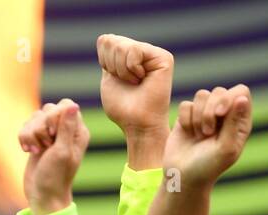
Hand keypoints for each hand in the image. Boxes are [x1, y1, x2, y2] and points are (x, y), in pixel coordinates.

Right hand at [18, 100, 88, 214]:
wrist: (42, 195)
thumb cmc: (55, 177)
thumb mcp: (62, 152)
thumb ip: (67, 128)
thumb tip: (73, 104)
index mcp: (77, 131)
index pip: (65, 105)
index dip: (54, 117)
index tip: (53, 136)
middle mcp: (65, 130)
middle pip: (48, 109)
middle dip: (40, 127)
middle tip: (45, 146)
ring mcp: (50, 134)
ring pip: (35, 117)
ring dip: (30, 134)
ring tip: (36, 151)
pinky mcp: (37, 139)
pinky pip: (26, 126)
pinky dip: (24, 138)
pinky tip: (28, 151)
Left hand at [97, 34, 172, 159]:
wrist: (137, 124)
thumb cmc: (123, 108)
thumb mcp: (108, 78)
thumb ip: (107, 57)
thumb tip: (105, 38)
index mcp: (130, 55)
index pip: (105, 41)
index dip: (104, 62)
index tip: (116, 79)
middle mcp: (143, 51)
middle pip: (112, 41)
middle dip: (112, 66)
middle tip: (126, 82)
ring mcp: (154, 53)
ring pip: (121, 45)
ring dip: (121, 70)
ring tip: (134, 82)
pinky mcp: (163, 57)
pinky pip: (134, 50)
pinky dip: (131, 69)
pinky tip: (141, 80)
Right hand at [163, 84, 251, 187]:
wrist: (182, 177)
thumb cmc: (208, 167)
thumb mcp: (226, 148)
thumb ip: (234, 123)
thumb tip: (241, 98)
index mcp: (239, 120)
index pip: (240, 92)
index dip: (229, 98)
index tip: (220, 114)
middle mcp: (224, 114)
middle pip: (220, 91)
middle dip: (210, 110)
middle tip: (207, 133)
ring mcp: (205, 113)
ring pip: (202, 95)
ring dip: (198, 116)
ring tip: (199, 135)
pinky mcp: (188, 116)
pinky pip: (186, 104)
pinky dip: (186, 119)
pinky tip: (188, 133)